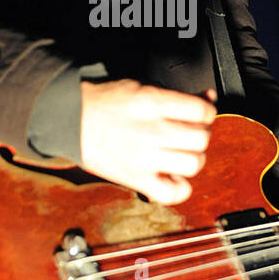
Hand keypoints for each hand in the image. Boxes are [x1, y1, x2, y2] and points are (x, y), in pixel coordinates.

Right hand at [80, 80, 217, 204]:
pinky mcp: (135, 179)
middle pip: (201, 139)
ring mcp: (144, 158)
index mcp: (152, 103)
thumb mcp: (141, 85)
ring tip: (182, 154)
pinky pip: (172, 193)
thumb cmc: (104, 101)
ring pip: (193, 164)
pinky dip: (179, 188)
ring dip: (193, 159)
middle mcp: (151, 131)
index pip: (202, 111)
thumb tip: (208, 98)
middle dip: (201, 134)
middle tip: (190, 133)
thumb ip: (177, 94)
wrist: (70, 120)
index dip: (206, 112)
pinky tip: (172, 176)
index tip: (199, 115)